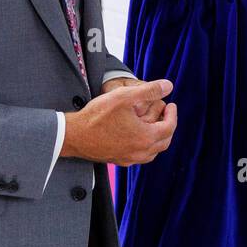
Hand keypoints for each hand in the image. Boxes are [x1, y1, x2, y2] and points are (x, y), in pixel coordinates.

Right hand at [62, 78, 176, 165]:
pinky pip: (140, 156)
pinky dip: (146, 146)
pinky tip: (139, 135)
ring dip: (158, 137)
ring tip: (154, 123)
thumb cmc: (98, 115)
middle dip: (168, 126)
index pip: (169, 127)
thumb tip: (168, 86)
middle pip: (164, 141)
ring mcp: (129, 159)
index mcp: (146, 138)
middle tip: (165, 113)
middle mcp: (140, 152)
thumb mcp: (125, 96)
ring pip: (153, 151)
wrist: (74, 135)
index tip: (170, 104)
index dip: (172, 114)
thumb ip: (149, 90)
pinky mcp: (119, 160)